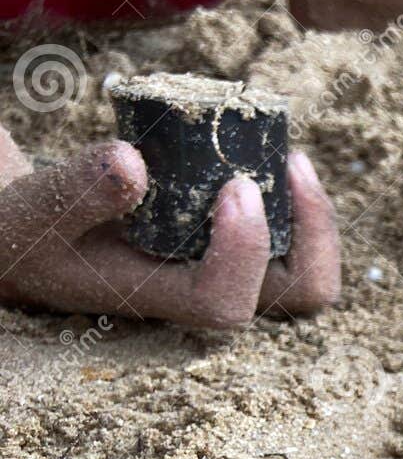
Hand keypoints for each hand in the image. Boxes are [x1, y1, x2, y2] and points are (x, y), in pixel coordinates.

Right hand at [0, 135, 339, 328]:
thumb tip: (129, 162)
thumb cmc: (34, 231)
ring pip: (308, 268)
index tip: (234, 185)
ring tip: (290, 157)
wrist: (40, 240)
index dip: (243, 252)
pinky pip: (294, 239)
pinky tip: (277, 159)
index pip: (225, 302)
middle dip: (313, 232)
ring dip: (312, 215)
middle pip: (301, 294)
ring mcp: (230, 275)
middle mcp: (208, 295)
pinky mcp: (236, 250)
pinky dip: (295, 203)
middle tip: (292, 162)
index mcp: (161, 299)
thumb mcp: (35, 211)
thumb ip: (77, 192)